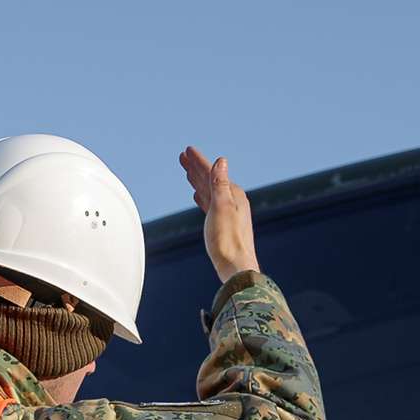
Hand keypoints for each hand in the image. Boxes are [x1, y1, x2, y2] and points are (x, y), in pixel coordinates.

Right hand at [179, 147, 258, 283]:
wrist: (236, 268)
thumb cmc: (228, 241)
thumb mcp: (222, 207)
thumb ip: (220, 184)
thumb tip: (221, 161)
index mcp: (233, 195)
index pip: (212, 173)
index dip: (198, 161)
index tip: (187, 150)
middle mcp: (233, 202)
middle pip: (210, 180)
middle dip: (196, 168)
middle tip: (183, 157)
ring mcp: (229, 214)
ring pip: (209, 191)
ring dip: (198, 181)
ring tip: (187, 172)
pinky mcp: (224, 226)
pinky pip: (211, 204)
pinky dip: (203, 197)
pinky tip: (198, 196)